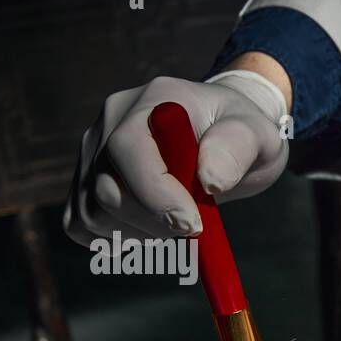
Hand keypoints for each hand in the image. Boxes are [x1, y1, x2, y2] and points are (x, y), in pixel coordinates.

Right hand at [63, 69, 288, 244]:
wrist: (228, 138)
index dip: (155, 195)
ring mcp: (94, 150)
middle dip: (154, 222)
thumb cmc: (245, 136)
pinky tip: (149, 233)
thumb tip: (209, 179)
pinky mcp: (87, 179)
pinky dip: (113, 239)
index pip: (128, 148)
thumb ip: (237, 149)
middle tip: (196, 226)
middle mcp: (112, 121)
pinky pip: (80, 223)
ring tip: (176, 224)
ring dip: (137, 234)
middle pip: (106, 189)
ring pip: (91, 212)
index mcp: (154, 101)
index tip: (193, 225)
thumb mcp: (260, 135)